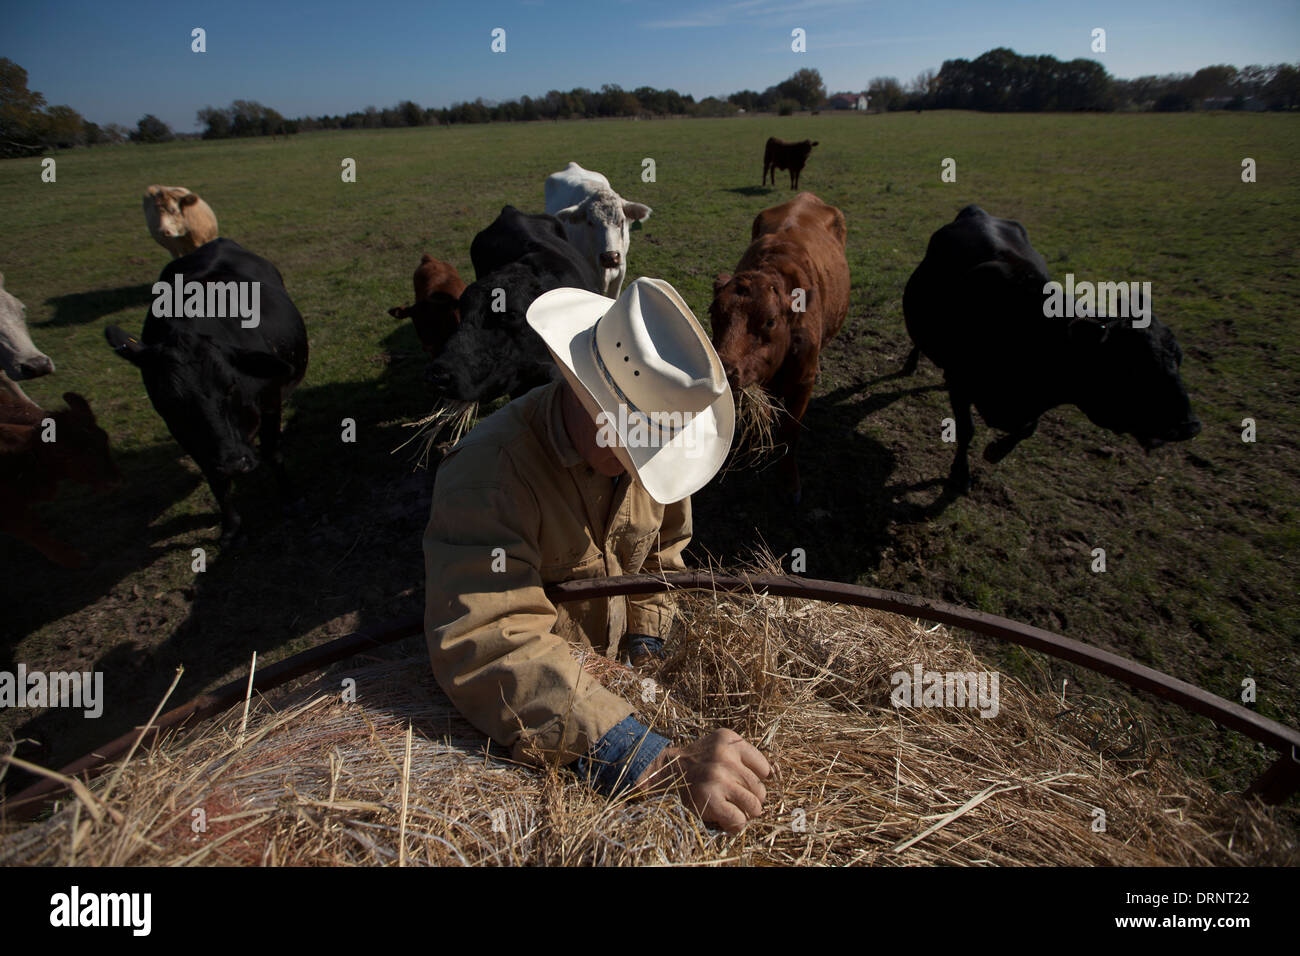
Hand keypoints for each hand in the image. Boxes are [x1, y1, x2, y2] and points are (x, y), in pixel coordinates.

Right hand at [634, 728, 770, 832]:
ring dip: (745, 812)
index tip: (743, 783)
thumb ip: (744, 756)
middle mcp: (725, 757)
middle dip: (751, 799)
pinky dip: (735, 824)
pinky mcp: (710, 798)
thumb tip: (772, 778)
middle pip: (761, 790)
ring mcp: (718, 778)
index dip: (757, 781)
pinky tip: (724, 817)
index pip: (765, 769)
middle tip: (735, 799)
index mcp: (730, 741)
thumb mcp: (720, 746)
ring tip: (731, 808)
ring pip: (754, 806)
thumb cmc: (699, 762)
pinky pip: (739, 819)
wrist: (667, 771)